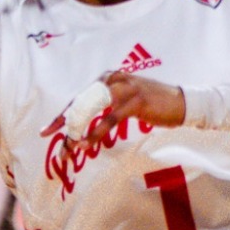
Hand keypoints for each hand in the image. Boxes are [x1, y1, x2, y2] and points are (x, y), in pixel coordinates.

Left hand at [43, 72, 185, 142]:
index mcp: (107, 78)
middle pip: (80, 105)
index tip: (46, 131)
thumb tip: (84, 120)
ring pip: (91, 112)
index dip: (60, 116)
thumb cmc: (153, 103)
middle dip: (66, 129)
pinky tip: (86, 144)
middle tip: (59, 150)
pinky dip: (96, 133)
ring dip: (78, 133)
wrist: (183, 101)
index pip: (77, 98)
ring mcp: (123, 89)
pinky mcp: (134, 101)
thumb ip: (107, 103)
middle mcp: (111, 79)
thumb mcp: (126, 99)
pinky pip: (109, 119)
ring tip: (70, 151)